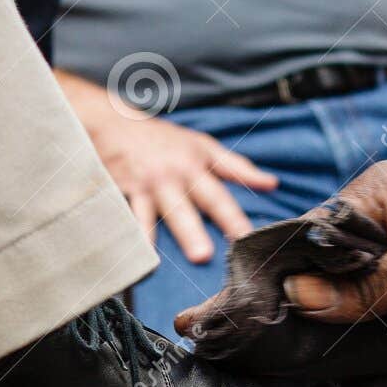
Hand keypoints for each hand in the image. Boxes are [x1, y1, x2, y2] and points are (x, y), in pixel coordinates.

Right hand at [83, 105, 276, 263]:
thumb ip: (238, 168)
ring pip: (149, 214)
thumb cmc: (165, 140)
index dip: (232, 218)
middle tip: (203, 257)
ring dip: (152, 235)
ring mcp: (143, 186)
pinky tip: (125, 255)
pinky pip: (120, 216)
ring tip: (156, 264)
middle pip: (184, 207)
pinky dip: (121, 234)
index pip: (218, 197)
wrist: (114, 123)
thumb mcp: (203, 146)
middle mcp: (170, 177)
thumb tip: (272, 184)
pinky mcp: (118, 192)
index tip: (246, 240)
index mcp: (195, 166)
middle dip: (193, 231)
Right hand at [179, 160, 386, 332]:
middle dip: (297, 298)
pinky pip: (375, 298)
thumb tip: (298, 297)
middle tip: (256, 340)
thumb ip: (365, 285)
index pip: (310, 234)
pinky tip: (334, 345)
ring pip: (346, 284)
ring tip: (282, 349)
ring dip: (326, 315)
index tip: (247, 313)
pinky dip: (357, 320)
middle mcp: (386, 215)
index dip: (280, 274)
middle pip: (322, 262)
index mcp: (380, 193)